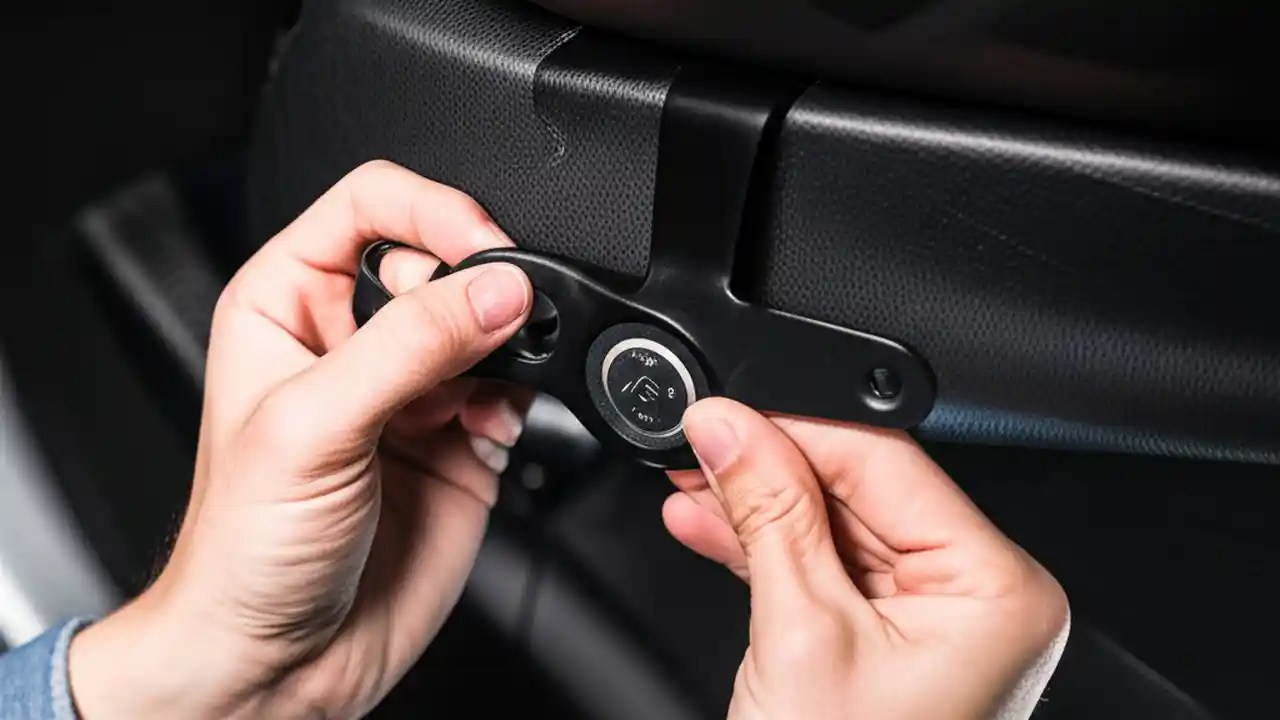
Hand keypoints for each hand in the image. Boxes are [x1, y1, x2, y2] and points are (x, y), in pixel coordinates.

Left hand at [68, 161, 533, 718]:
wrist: (281, 663)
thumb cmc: (244, 550)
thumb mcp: (313, 428)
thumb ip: (410, 347)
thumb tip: (496, 288)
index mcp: (289, 302)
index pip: (373, 203)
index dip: (434, 212)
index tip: (481, 249)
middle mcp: (354, 337)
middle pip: (445, 257)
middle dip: (480, 288)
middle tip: (490, 330)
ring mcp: (413, 388)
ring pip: (491, 321)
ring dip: (507, 351)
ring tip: (478, 401)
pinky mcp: (461, 436)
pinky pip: (518, 387)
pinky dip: (523, 403)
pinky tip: (487, 435)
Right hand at [665, 398, 1069, 719]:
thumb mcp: (799, 632)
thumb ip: (768, 511)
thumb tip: (733, 427)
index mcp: (995, 589)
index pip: (888, 464)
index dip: (795, 428)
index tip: (725, 412)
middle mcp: (979, 599)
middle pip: (861, 490)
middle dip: (770, 467)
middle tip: (699, 445)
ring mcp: (936, 622)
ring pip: (836, 527)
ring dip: (758, 506)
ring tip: (692, 484)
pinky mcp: (891, 641)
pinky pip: (826, 569)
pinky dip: (767, 549)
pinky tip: (712, 524)